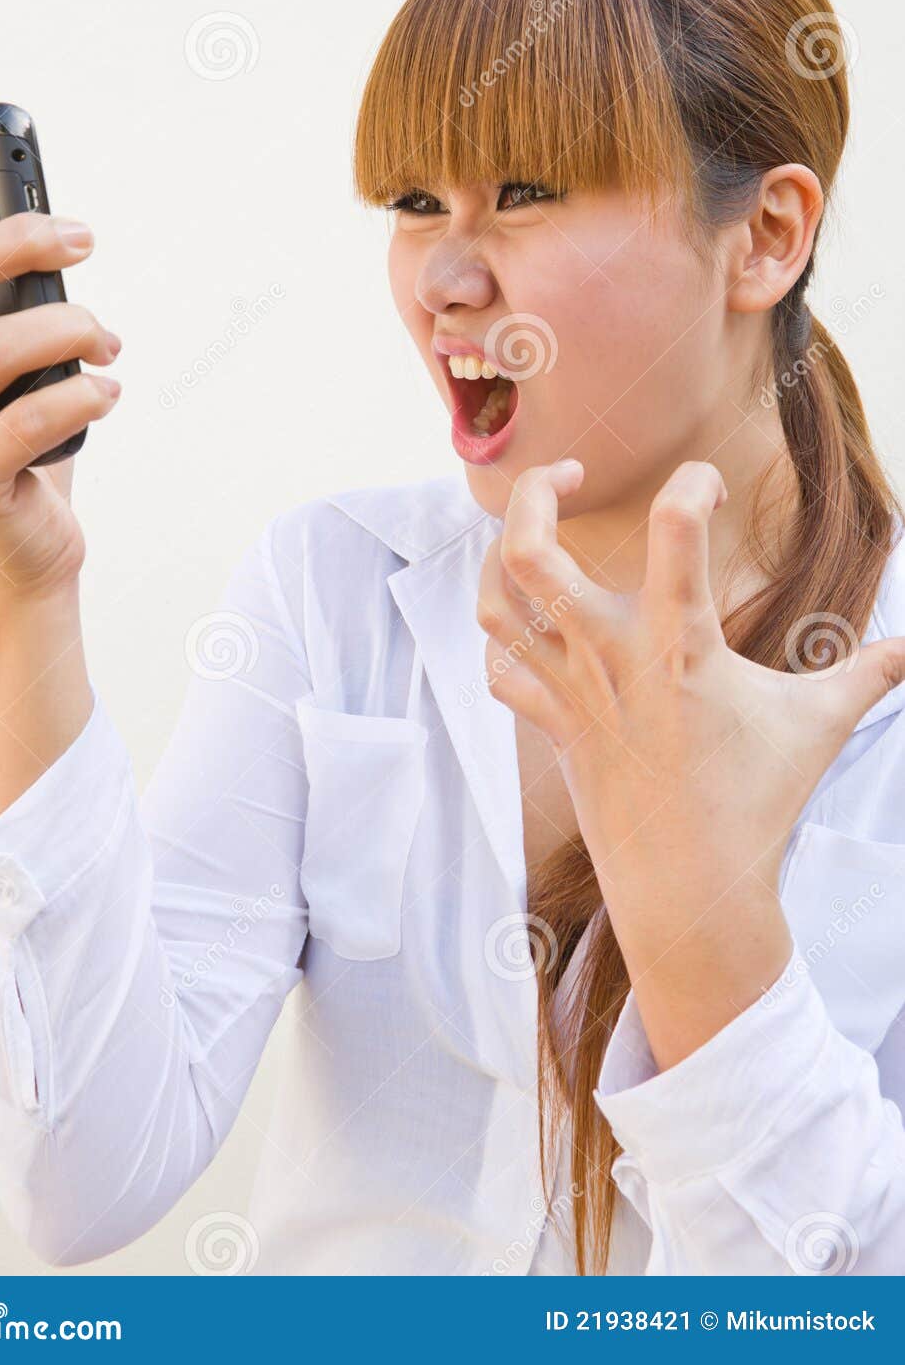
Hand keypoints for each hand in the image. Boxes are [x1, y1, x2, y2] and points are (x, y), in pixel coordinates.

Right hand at [0, 96, 122, 603]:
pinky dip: (84, 395)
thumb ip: (6, 311)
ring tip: (108, 342)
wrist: (19, 559)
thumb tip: (53, 231)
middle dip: (18, 239)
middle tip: (84, 234)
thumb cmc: (22, 452)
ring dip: (69, 330)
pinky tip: (108, 392)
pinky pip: (29, 420)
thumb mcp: (8, 373)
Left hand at [477, 459, 904, 1064]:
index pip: (673, 530)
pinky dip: (505, 638)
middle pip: (530, 553)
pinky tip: (530, 623)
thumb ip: (868, 674)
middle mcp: (610, 658)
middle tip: (567, 472)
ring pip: (497, 606)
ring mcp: (572, 692)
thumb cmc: (756, 804)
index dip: (692, 484)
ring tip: (533, 532)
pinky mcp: (554, 725)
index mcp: (679, 645)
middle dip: (534, 491)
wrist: (690, 892)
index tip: (708, 484)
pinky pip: (502, 669)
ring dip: (501, 558)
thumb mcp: (818, 727)